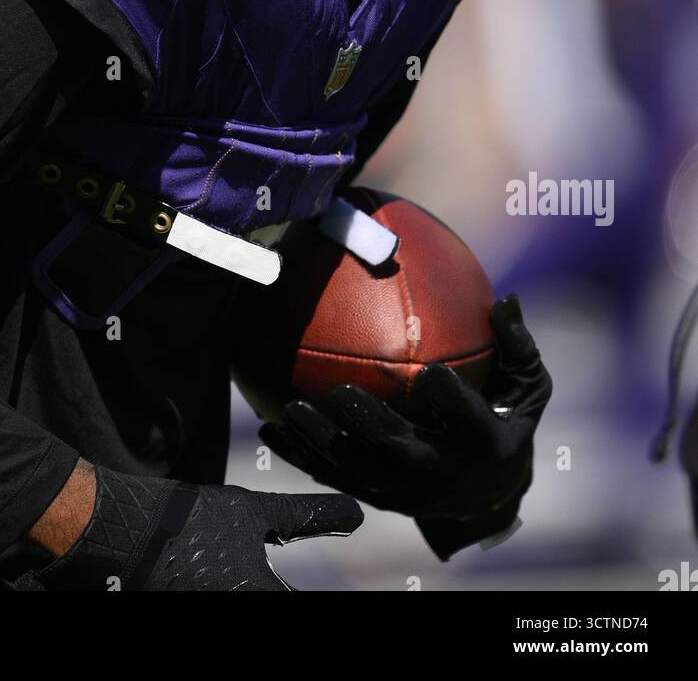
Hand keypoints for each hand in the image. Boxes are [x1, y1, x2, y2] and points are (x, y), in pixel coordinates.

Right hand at [11, 463, 362, 590]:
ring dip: (270, 591)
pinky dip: (252, 593)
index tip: (397, 596)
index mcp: (259, 599)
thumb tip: (359, 512)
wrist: (117, 534)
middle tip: (322, 585)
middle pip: (281, 607)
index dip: (349, 606)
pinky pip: (227, 602)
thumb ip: (306, 517)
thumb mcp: (251, 514)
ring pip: (261, 605)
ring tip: (271, 580)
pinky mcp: (195, 609)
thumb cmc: (187, 521)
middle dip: (294, 594)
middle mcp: (238, 612)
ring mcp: (213, 618)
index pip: (308, 608)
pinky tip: (252, 583)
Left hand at [258, 293, 551, 558]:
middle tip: (343, 391)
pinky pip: (335, 477)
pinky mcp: (379, 498)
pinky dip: (301, 457)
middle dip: (371, 426)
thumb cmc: (507, 421)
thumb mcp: (528, 388)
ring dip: (322, 443)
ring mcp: (407, 491)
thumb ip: (516, 346)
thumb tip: (505, 299)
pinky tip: (270, 428)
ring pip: (358, 469)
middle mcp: (443, 473)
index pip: (467, 418)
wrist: (490, 494)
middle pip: (402, 452)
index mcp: (484, 442)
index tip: (428, 372)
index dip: (450, 399)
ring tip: (288, 411)